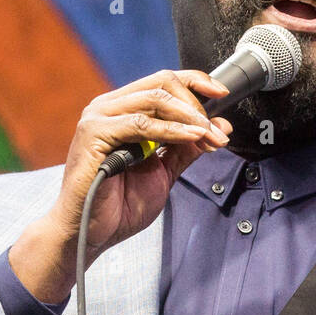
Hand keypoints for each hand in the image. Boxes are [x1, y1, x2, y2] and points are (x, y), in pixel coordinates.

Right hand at [9, 69, 231, 300]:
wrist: (93, 232)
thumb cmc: (119, 205)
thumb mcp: (164, 172)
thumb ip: (187, 148)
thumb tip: (219, 126)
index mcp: (123, 111)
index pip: (163, 82)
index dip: (195, 82)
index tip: (222, 95)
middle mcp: (109, 108)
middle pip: (162, 84)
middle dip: (197, 106)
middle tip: (216, 132)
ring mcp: (99, 118)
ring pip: (154, 99)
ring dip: (190, 118)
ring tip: (209, 136)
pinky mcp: (93, 133)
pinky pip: (140, 124)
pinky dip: (171, 130)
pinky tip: (191, 138)